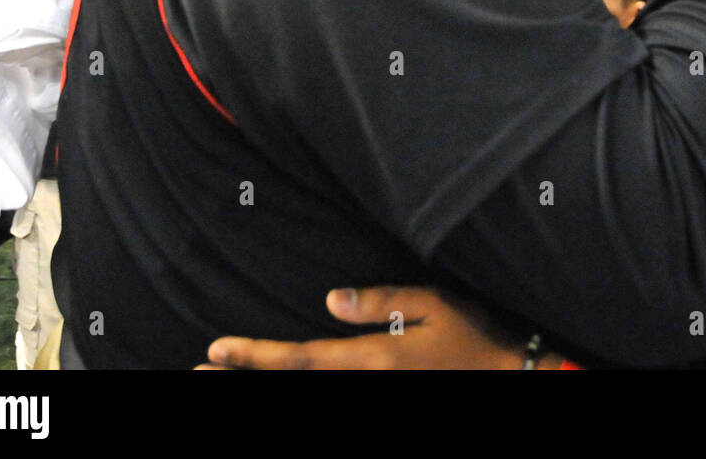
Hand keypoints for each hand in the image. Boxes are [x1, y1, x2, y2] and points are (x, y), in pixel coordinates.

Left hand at [198, 286, 540, 368]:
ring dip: (263, 393)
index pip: (301, 359)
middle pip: (292, 388)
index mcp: (374, 359)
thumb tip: (330, 301)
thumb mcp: (435, 305)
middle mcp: (365, 386)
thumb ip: (381, 301)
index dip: (255, 356)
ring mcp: (374, 400)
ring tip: (221, 382)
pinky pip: (331, 404)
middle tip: (195, 371)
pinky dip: (299, 395)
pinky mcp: (385, 400)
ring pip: (306, 400)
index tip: (216, 349)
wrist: (510, 377)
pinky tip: (283, 390)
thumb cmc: (476, 336)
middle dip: (243, 380)